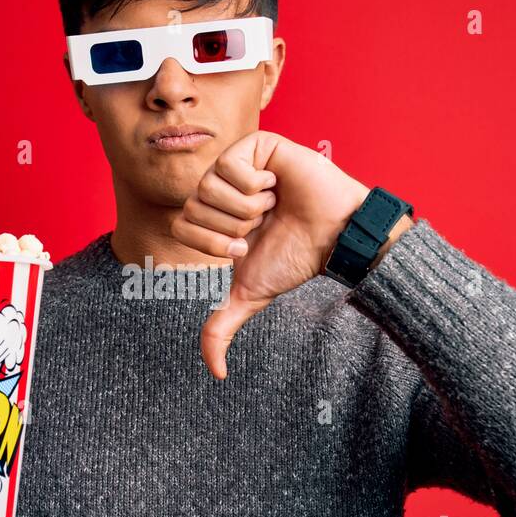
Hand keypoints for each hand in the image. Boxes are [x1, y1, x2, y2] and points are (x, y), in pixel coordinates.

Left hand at [171, 129, 401, 379]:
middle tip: (262, 225)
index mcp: (212, 216)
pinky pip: (230, 164)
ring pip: (210, 186)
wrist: (333, 236)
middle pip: (193, 206)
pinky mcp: (256, 144)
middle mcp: (220, 188)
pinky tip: (277, 185)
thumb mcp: (250, 294)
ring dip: (248, 207)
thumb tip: (215, 372)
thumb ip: (222, 328)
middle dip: (231, 227)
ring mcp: (236, 163)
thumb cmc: (295, 259)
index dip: (212, 243)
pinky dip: (256, 184)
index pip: (182, 225)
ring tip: (273, 206)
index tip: (245, 246)